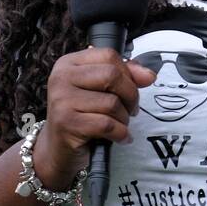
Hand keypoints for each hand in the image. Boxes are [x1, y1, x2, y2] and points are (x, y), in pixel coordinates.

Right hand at [34, 46, 155, 189]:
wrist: (57, 149)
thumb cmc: (81, 116)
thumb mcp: (98, 91)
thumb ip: (123, 76)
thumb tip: (148, 75)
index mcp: (68, 63)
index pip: (108, 56)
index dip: (128, 73)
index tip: (130, 89)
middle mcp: (61, 78)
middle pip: (112, 76)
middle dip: (130, 96)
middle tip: (130, 110)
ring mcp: (62, 100)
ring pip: (112, 102)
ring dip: (124, 118)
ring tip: (119, 125)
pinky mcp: (67, 123)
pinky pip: (107, 124)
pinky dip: (120, 133)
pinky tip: (119, 137)